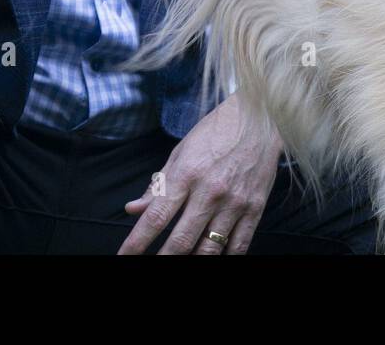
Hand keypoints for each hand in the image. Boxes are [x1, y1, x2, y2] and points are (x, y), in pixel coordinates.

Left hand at [118, 93, 282, 254]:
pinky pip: (239, 245)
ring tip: (181, 263)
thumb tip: (133, 209)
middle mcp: (210, 191)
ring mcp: (234, 202)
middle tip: (151, 267)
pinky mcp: (255, 208)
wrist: (260, 118)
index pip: (156, 217)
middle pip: (181, 240)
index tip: (124, 256)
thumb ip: (158, 184)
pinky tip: (212, 258)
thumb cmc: (217, 131)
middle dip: (163, 259)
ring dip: (192, 261)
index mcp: (187, 174)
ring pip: (209, 249)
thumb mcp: (181, 151)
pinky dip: (224, 258)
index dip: (136, 242)